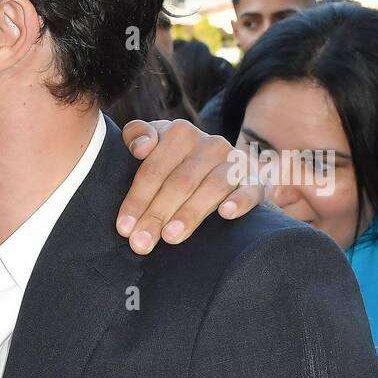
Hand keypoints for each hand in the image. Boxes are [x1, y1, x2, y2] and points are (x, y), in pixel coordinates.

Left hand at [116, 118, 260, 254]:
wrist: (215, 165)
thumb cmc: (171, 160)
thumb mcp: (151, 143)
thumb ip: (137, 136)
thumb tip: (141, 148)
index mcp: (179, 133)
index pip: (153, 170)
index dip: (136, 199)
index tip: (123, 228)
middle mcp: (209, 144)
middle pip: (179, 183)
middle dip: (156, 215)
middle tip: (141, 243)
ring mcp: (234, 161)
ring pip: (212, 187)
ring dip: (190, 213)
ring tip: (171, 237)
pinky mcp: (254, 179)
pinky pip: (250, 189)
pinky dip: (239, 201)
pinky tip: (225, 214)